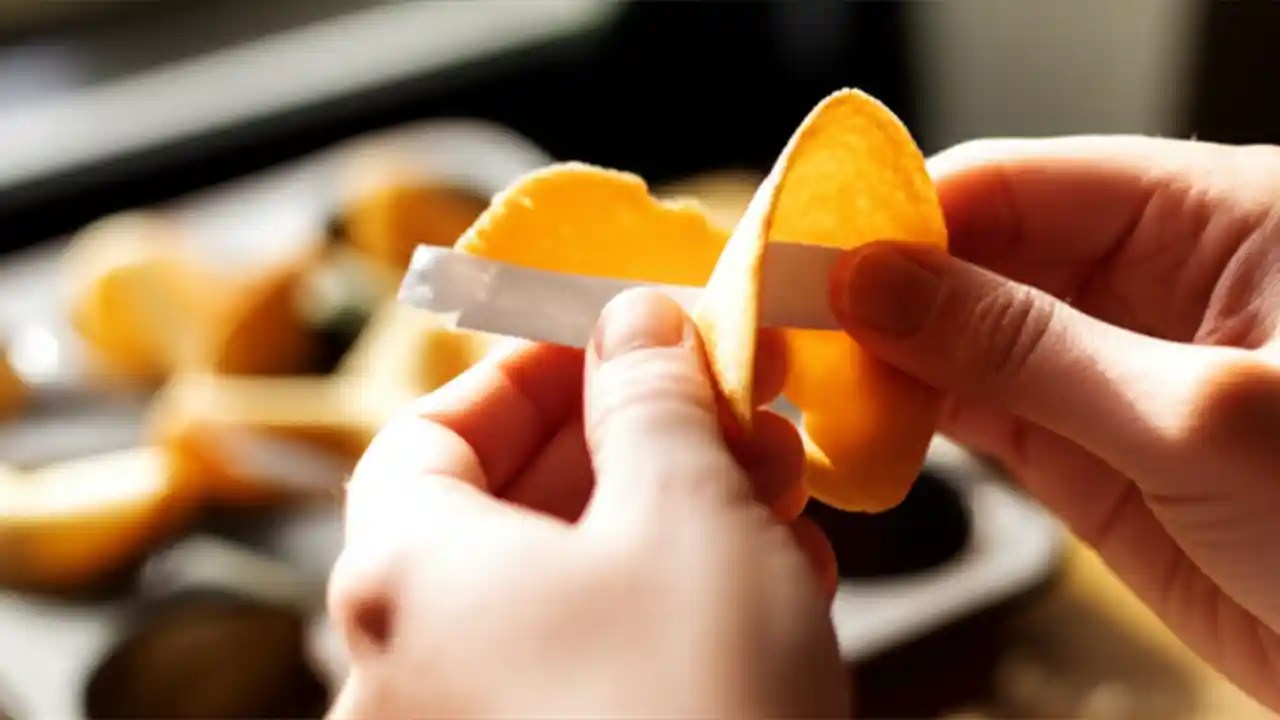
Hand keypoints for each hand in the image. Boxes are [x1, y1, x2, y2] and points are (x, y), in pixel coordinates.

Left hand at [326, 290, 847, 717]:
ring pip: (571, 584)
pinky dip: (673, 605)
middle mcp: (410, 660)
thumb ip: (651, 398)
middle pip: (510, 505)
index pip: (431, 431)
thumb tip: (634, 325)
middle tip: (719, 401)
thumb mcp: (685, 511)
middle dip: (632, 439)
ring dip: (674, 516)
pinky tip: (774, 576)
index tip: (609, 339)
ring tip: (773, 482)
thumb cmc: (692, 704)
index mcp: (405, 573)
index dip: (525, 372)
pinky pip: (598, 661)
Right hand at [831, 136, 1279, 707]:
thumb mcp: (1196, 412)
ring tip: (803, 372)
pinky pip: (980, 412)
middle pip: (978, 253)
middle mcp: (1154, 281)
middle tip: (782, 319)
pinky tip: (861, 420)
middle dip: (880, 284)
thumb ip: (1022, 345)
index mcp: (1213, 215)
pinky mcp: (1089, 452)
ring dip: (886, 354)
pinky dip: (916, 417)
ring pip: (966, 335)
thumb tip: (875, 283)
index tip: (808, 250)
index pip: (1019, 180)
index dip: (903, 210)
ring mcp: (1113, 369)